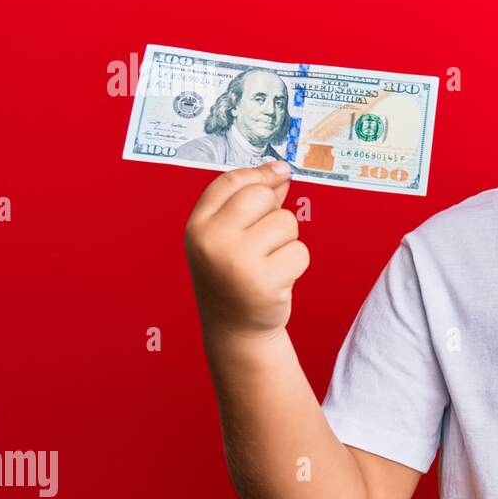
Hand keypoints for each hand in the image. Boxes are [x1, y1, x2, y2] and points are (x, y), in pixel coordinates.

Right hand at [184, 160, 309, 340]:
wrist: (235, 328)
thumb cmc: (234, 275)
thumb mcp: (228, 236)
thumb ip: (250, 202)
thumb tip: (280, 170)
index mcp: (197, 226)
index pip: (231, 181)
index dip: (260, 174)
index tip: (280, 173)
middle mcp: (212, 240)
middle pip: (261, 195)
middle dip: (274, 211)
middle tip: (265, 239)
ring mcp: (237, 260)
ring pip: (286, 222)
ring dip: (286, 241)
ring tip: (268, 262)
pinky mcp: (264, 280)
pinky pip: (300, 251)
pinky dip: (295, 263)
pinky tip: (277, 278)